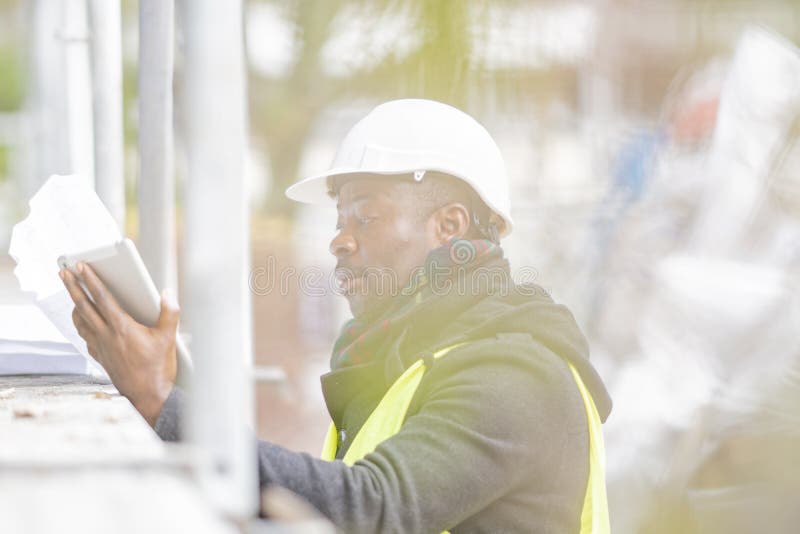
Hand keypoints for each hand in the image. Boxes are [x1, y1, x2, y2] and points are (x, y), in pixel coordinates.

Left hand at [60, 262, 178, 426]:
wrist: (148, 396)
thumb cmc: (159, 367)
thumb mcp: (169, 337)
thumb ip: (170, 312)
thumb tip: (168, 293)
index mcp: (122, 327)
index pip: (102, 297)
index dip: (91, 280)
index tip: (80, 266)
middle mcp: (107, 335)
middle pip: (84, 306)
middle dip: (73, 287)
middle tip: (64, 272)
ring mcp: (101, 347)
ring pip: (81, 321)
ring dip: (74, 305)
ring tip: (72, 293)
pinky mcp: (100, 357)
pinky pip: (85, 336)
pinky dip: (81, 324)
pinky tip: (83, 320)